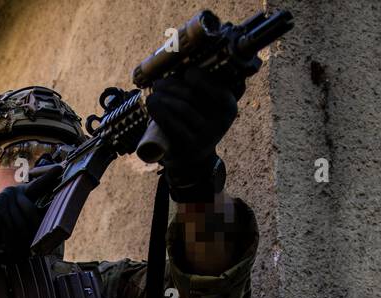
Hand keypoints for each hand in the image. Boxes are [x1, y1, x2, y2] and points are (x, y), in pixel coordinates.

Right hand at [0, 161, 61, 260]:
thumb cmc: (1, 230)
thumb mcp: (18, 222)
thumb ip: (30, 219)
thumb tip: (49, 227)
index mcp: (23, 193)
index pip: (38, 185)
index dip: (48, 177)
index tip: (59, 169)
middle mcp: (14, 191)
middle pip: (32, 212)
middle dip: (33, 232)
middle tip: (34, 249)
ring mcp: (4, 198)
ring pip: (21, 223)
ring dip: (21, 241)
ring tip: (20, 253)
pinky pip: (10, 227)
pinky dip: (11, 241)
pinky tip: (9, 249)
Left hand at [145, 65, 238, 198]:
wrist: (191, 161)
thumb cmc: (194, 123)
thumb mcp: (205, 105)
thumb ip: (200, 85)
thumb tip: (180, 55)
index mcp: (229, 108)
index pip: (218, 89)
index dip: (201, 78)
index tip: (187, 74)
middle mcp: (220, 124)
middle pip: (194, 96)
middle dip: (172, 85)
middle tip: (158, 83)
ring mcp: (205, 138)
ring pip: (182, 108)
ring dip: (163, 96)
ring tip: (153, 92)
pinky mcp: (188, 148)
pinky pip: (172, 124)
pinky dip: (159, 110)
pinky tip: (151, 103)